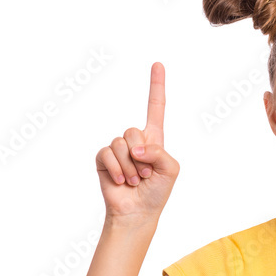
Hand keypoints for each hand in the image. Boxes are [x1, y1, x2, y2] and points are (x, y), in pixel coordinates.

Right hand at [95, 62, 179, 221]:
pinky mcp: (103, 159)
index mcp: (154, 139)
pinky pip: (107, 153)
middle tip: (145, 175)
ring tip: (135, 181)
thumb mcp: (171, 169)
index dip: (156, 86)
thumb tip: (134, 147)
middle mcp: (134, 140)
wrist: (138, 212)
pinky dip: (117, 169)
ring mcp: (117, 149)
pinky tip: (121, 182)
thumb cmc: (157, 192)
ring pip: (120, 143)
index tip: (158, 64)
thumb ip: (159, 152)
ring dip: (130, 167)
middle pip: (133, 130)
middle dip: (141, 156)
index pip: (155, 108)